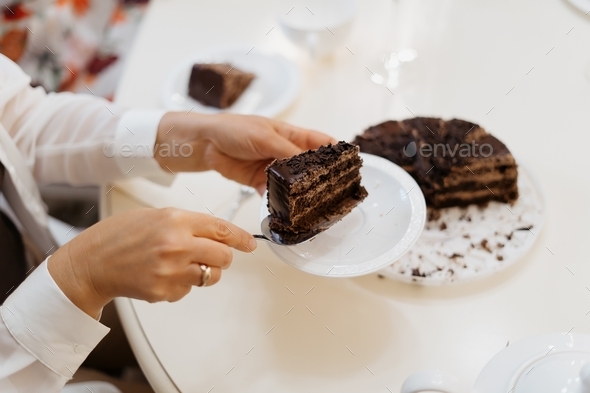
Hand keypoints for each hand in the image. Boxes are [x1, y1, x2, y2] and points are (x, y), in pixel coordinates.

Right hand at [48, 208, 255, 317]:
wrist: (91, 263)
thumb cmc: (118, 236)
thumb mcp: (155, 215)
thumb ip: (187, 223)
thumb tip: (215, 233)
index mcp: (176, 220)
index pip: (222, 229)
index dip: (241, 238)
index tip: (249, 244)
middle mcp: (177, 245)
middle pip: (223, 256)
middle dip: (223, 257)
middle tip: (215, 256)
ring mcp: (171, 270)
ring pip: (211, 276)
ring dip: (205, 272)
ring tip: (183, 266)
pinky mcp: (164, 291)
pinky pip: (188, 290)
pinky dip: (182, 285)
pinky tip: (162, 275)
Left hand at [154, 113, 336, 193]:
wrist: (205, 143)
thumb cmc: (233, 128)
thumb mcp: (265, 137)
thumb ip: (287, 153)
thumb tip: (308, 168)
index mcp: (291, 135)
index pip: (321, 143)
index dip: (335, 154)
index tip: (348, 167)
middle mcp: (286, 152)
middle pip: (310, 167)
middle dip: (320, 178)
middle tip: (333, 192)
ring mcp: (274, 168)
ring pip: (294, 183)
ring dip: (301, 193)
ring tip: (313, 204)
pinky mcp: (261, 182)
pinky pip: (276, 195)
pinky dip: (281, 203)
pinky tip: (288, 210)